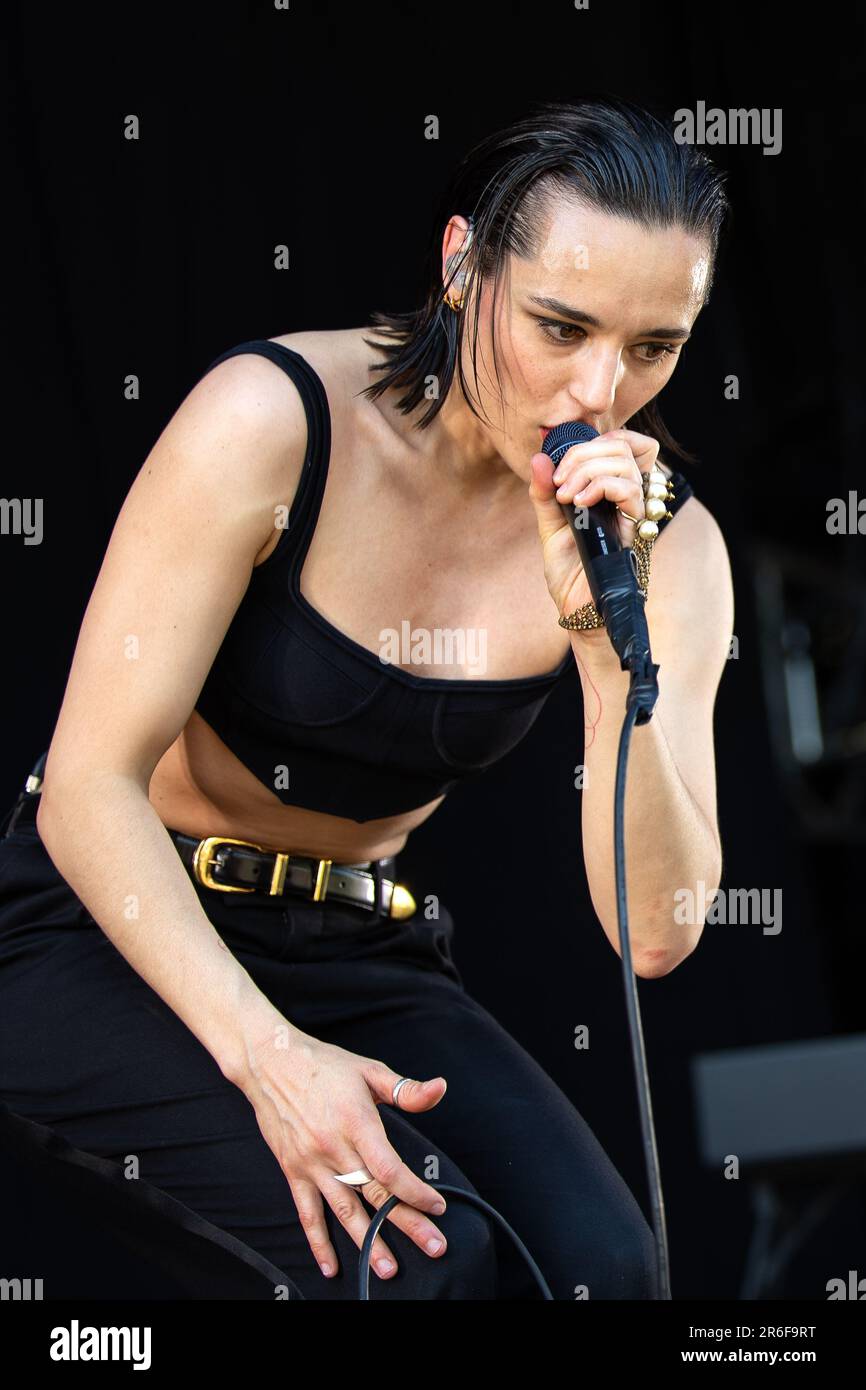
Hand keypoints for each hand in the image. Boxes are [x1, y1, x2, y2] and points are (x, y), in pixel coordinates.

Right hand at [235, 1016, 448, 1281]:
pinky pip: (307, 1213)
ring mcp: (312, 1163)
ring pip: (344, 1211)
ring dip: (367, 1242)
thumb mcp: (369, 1070)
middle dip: (406, 1224)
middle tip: (434, 1247)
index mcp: (356, 1122)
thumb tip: (440, 1089)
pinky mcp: (294, 1171)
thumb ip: (406, 1089)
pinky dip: (318, 1242)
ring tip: (388, 1269)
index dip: (415, 1192)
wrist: (270, 1062)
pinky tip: (331, 1267)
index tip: (438, 1206)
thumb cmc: (325, 1065)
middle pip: (374, 1195)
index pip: (389, 1169)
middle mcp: (333, 1148)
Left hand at [528, 429, 660, 617]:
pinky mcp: (633, 529)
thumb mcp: (549, 525)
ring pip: (625, 463)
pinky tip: (579, 504)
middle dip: (583, 454)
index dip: (595, 439)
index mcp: (610, 490)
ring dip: (587, 470)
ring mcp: (632, 512)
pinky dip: (600, 487)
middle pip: (621, 446)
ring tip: (566, 496)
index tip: (562, 459)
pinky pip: (629, 490)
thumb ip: (544, 492)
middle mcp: (626, 497)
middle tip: (559, 480)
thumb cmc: (569, 570)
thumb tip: (539, 457)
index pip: (621, 443)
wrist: (577, 605)